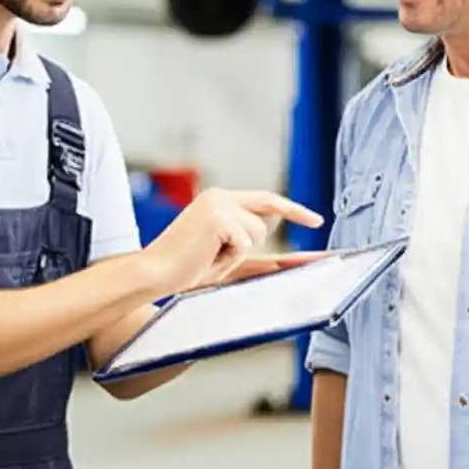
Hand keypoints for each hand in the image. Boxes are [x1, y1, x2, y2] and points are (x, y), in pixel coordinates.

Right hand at [141, 188, 323, 296]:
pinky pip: (243, 243)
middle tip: (222, 255)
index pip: (266, 199)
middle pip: (265, 217)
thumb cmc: (183, 268)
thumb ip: (248, 247)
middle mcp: (220, 196)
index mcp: (219, 200)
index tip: (316, 220)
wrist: (152, 272)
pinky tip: (205, 258)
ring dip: (237, 254)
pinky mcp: (218, 218)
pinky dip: (228, 258)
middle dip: (251, 244)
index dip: (293, 210)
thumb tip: (283, 259)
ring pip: (257, 233)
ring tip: (208, 258)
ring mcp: (219, 204)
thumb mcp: (222, 254)